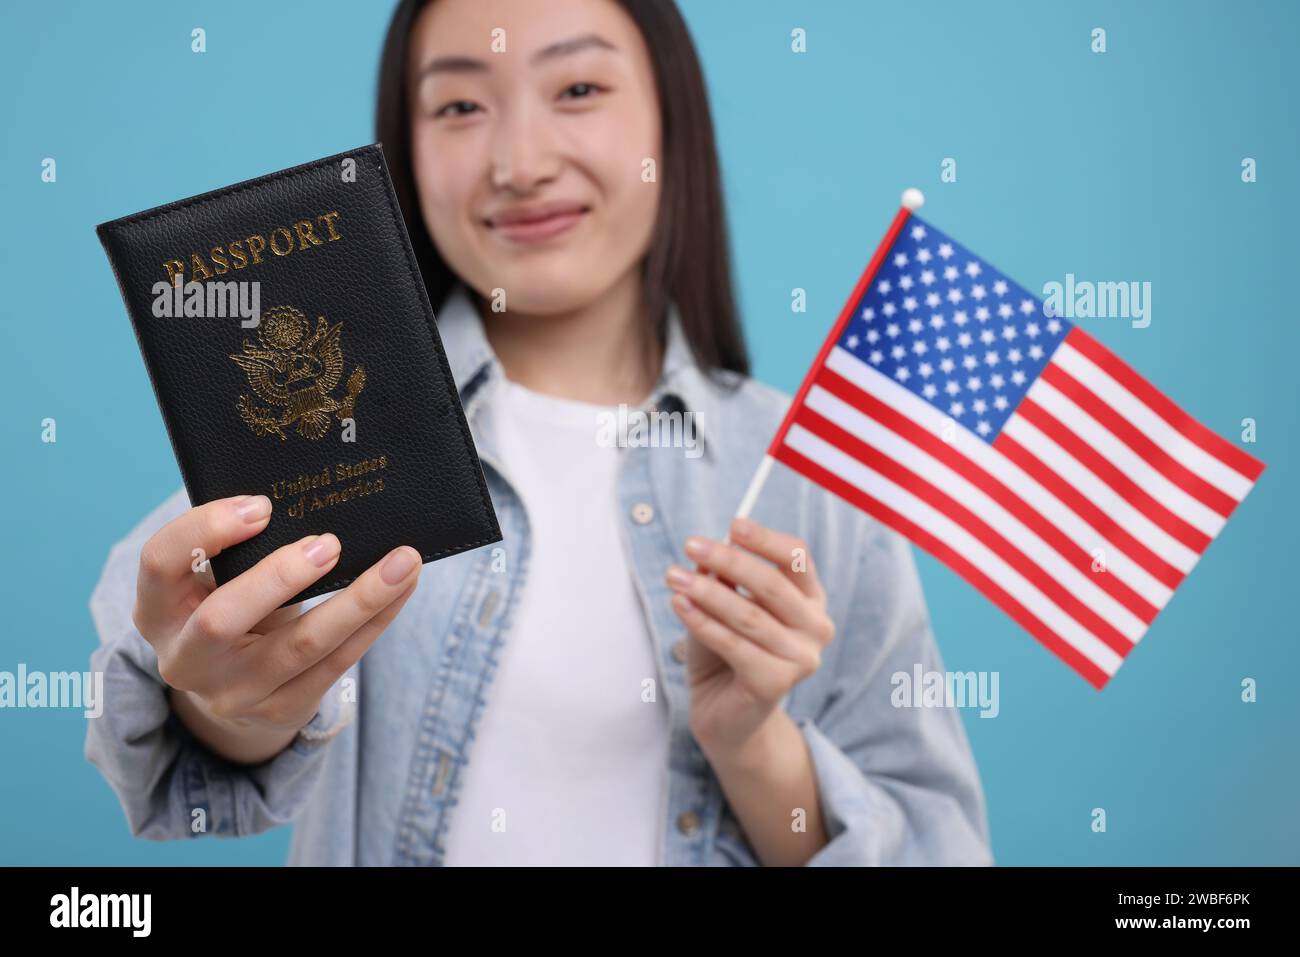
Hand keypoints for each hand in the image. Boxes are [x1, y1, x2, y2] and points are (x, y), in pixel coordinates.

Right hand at [132, 494, 421, 763]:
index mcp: (158, 610)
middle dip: (278, 578)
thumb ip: (240, 549)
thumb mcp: (215, 581)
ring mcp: (234, 692)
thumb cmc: (231, 608)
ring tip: (402, 562)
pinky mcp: (282, 709)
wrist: (234, 689)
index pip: (160, 563)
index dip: (206, 530)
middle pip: (221, 621)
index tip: (262, 506)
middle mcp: (186, 658)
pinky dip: (375, 621)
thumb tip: (312, 495)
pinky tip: (401, 589)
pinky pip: (337, 662)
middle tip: (329, 543)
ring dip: (359, 600)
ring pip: (301, 646)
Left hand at [665, 516, 834, 761]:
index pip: (798, 558)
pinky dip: (703, 623)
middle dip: (729, 560)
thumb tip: (708, 555)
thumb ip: (722, 579)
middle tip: (690, 545)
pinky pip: (734, 644)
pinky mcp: (777, 683)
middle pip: (773, 584)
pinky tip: (679, 605)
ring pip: (749, 615)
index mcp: (810, 599)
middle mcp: (816, 627)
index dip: (766, 540)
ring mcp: (802, 658)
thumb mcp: (722, 605)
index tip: (733, 525)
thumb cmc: (726, 651)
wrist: (726, 715)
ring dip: (706, 592)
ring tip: (673, 577)